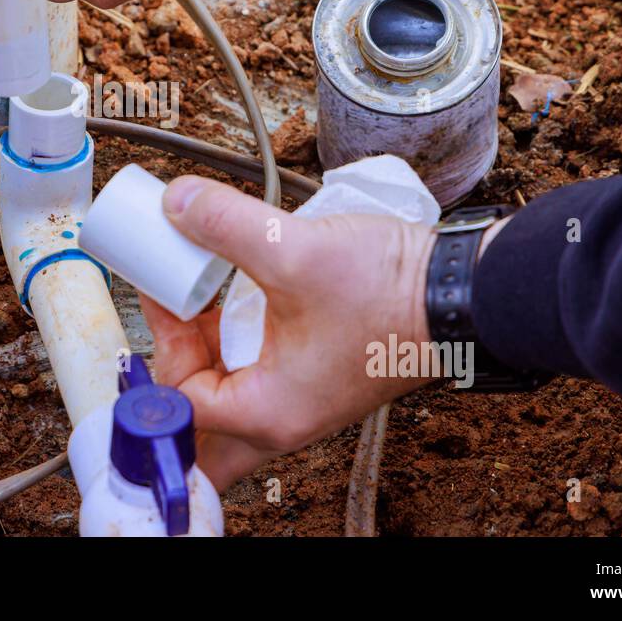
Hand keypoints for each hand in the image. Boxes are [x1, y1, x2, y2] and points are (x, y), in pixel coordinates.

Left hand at [140, 175, 437, 489]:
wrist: (462, 293)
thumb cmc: (392, 295)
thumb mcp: (294, 251)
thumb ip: (225, 225)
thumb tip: (176, 204)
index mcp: (267, 411)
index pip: (178, 401)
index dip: (160, 340)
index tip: (159, 288)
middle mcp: (279, 416)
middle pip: (196, 406)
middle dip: (176, 353)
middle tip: (169, 298)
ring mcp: (297, 397)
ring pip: (223, 383)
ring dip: (202, 337)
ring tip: (197, 280)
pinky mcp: (311, 372)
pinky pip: (253, 365)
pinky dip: (232, 332)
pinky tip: (232, 288)